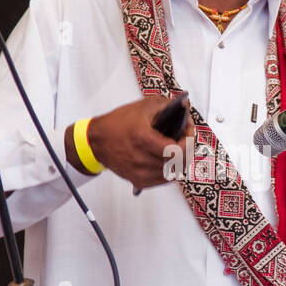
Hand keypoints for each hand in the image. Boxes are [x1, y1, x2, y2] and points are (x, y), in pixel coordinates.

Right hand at [68, 96, 195, 192]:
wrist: (96, 141)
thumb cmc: (116, 124)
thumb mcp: (143, 106)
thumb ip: (166, 105)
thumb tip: (185, 106)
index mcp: (143, 139)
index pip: (177, 150)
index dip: (189, 141)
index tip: (188, 132)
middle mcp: (141, 158)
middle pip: (178, 163)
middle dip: (188, 149)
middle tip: (187, 139)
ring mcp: (139, 172)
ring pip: (173, 173)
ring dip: (180, 160)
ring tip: (178, 148)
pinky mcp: (138, 180)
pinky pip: (163, 180)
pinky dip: (170, 170)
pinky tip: (169, 160)